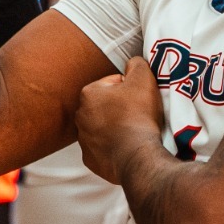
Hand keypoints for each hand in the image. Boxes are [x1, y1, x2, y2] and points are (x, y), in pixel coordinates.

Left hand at [75, 56, 165, 184]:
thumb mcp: (143, 78)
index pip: (113, 83)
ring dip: (117, 127)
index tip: (140, 99)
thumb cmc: (138, 116)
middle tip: (139, 114)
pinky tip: (127, 147)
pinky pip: (103, 148)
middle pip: (107, 105)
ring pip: (104, 127)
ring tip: (134, 132)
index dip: (130, 89)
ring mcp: (83, 140)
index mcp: (88, 94)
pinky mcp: (90, 159)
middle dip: (121, 107)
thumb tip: (133, 63)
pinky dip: (114, 147)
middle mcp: (80, 116)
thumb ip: (136, 63)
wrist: (138, 156)